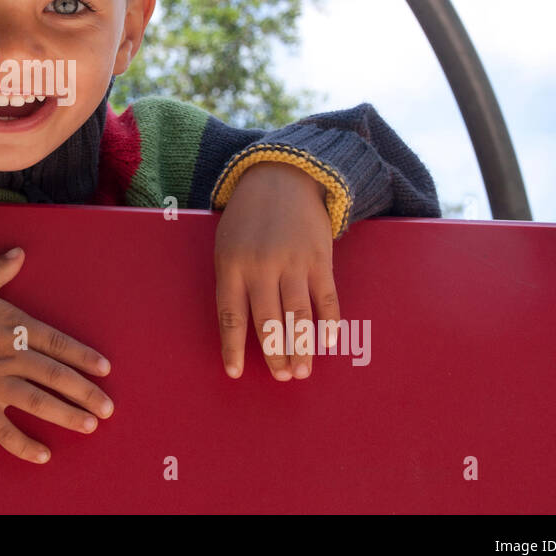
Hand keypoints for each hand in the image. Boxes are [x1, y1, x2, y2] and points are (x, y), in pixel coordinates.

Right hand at [0, 248, 113, 463]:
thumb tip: (19, 253)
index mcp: (11, 326)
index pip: (58, 343)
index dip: (83, 356)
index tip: (104, 368)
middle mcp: (9, 356)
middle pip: (58, 376)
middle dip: (86, 392)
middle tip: (107, 407)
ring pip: (40, 403)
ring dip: (68, 415)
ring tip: (90, 425)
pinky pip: (5, 431)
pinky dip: (25, 445)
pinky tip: (43, 455)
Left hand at [213, 161, 340, 380]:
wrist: (281, 177)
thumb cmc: (247, 218)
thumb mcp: (227, 245)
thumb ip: (233, 282)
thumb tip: (241, 328)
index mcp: (232, 265)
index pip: (231, 316)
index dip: (233, 348)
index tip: (235, 373)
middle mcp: (261, 266)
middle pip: (268, 321)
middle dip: (275, 355)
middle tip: (283, 378)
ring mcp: (293, 262)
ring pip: (298, 315)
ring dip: (302, 347)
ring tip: (303, 371)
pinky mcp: (319, 257)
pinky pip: (326, 297)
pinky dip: (329, 322)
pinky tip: (328, 342)